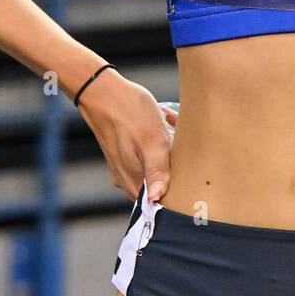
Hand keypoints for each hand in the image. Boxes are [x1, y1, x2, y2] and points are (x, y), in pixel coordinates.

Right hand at [73, 69, 175, 202]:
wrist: (102, 91)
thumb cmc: (130, 113)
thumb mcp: (151, 141)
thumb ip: (156, 172)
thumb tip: (157, 201)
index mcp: (133, 182)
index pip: (160, 204)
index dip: (178, 195)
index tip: (192, 181)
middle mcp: (126, 179)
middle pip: (158, 187)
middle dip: (176, 172)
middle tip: (186, 152)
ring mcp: (124, 167)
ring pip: (154, 171)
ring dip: (168, 156)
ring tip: (173, 133)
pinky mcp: (124, 153)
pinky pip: (147, 157)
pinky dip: (158, 145)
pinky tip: (164, 126)